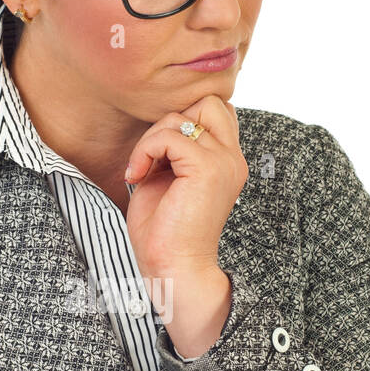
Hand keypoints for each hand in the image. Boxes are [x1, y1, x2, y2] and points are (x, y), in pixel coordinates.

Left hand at [124, 95, 247, 282]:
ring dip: (150, 140)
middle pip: (207, 102)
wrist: (173, 268)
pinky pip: (168, 136)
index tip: (158, 156)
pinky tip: (136, 177)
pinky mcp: (207, 168)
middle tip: (152, 157)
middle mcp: (232, 158)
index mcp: (227, 161)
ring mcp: (224, 162)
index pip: (214, 111)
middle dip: (170, 122)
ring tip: (141, 171)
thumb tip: (160, 122)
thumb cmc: (164, 232)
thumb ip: (173, 148)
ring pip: (180, 117)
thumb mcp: (168, 178)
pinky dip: (145, 151)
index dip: (182, 122)